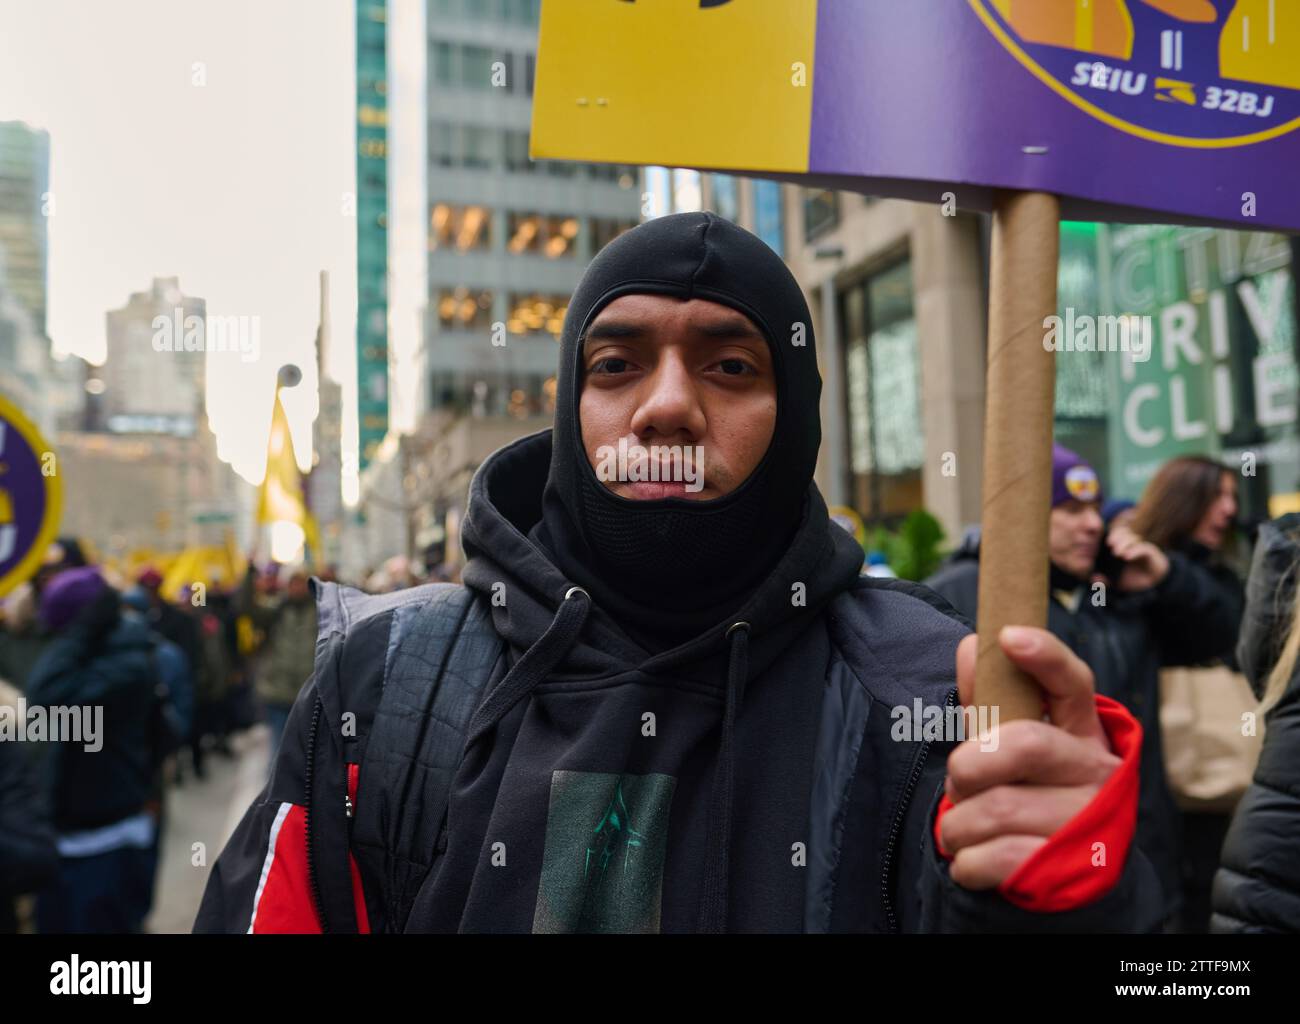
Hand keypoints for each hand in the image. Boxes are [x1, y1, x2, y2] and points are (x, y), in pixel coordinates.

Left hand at [940, 626, 1120, 889]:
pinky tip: (975, 859)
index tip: (1010, 637)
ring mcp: (1087, 821)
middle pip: (1025, 744)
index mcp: (1079, 731)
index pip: (1072, 682)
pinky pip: (992, 858)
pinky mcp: (1069, 870)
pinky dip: (966, 862)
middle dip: (968, 765)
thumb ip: (989, 698)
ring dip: (958, 822)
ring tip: (963, 827)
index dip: (1044, 656)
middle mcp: (1094, 771)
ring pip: (996, 808)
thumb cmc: (1029, 790)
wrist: (1061, 873)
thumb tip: (973, 646)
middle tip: (959, 780)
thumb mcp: (1011, 741)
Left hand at [1106, 523, 1168, 591]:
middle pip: (1122, 532)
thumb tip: (1094, 578)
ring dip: (1124, 543)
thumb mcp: (1116, 582)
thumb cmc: (1132, 580)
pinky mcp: (1150, 552)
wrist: (1152, 585)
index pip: (1114, 534)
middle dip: (1115, 537)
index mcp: (1120, 547)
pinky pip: (1142, 548)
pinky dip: (1134, 551)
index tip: (1105, 542)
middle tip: (1110, 545)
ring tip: (1117, 553)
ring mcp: (1140, 547)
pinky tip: (1127, 557)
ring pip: (1132, 538)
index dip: (1109, 535)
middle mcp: (1130, 544)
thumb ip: (1105, 581)